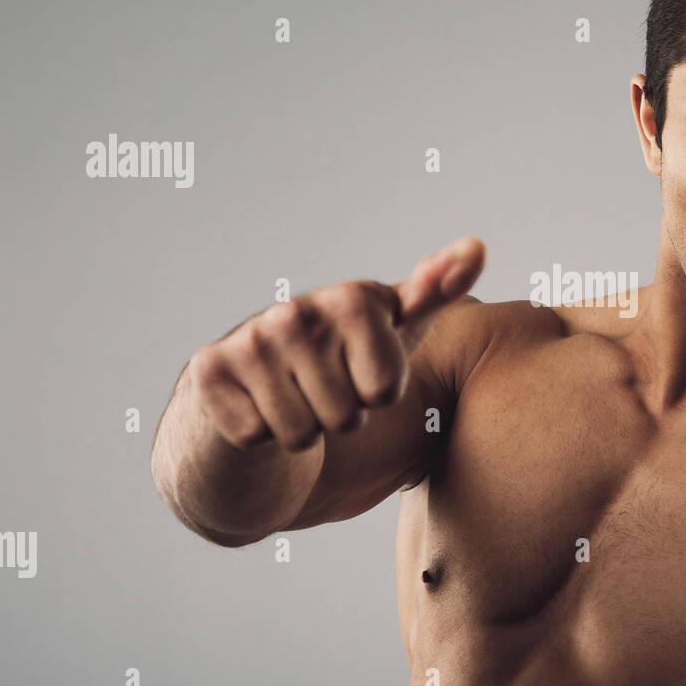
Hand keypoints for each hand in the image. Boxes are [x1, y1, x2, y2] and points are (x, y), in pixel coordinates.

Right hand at [187, 237, 484, 450]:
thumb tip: (476, 247)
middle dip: (338, 420)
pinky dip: (259, 438)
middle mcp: (298, 312)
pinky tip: (256, 408)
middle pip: (344, 418)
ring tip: (291, 402)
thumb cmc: (339, 363)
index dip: (377, 398)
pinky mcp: (209, 371)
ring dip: (300, 433)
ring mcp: (251, 339)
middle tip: (321, 393)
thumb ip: (435, 294)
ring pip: (301, 434)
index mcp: (354, 299)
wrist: (255, 394)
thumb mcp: (394, 329)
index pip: (385, 391)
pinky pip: (257, 438)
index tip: (363, 374)